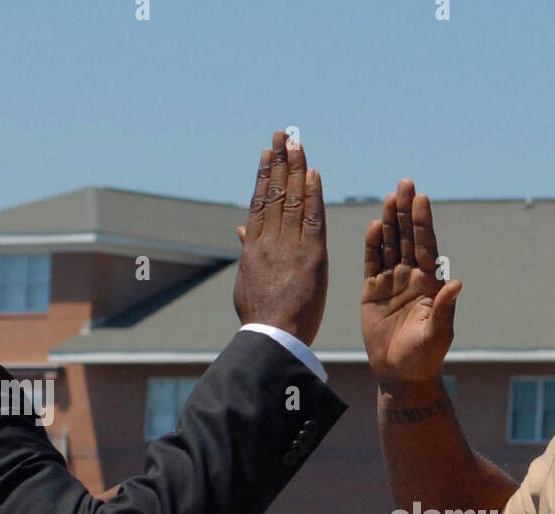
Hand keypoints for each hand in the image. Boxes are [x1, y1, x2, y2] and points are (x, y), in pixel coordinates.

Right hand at [233, 130, 326, 345]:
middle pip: (274, 194)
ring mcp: (288, 248)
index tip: (268, 153)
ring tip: (296, 142)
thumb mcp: (246, 283)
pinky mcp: (310, 258)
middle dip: (279, 161)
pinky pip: (311, 220)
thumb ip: (247, 252)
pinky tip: (313, 173)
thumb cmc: (261, 317)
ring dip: (295, 168)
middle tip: (283, 134)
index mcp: (252, 248)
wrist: (273, 338)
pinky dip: (312, 196)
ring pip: (290, 200)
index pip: (260, 203)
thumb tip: (241, 230)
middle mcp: (268, 242)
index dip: (265, 175)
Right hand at [361, 178, 461, 385]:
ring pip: (390, 245)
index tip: (421, 198)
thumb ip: (445, 309)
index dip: (423, 223)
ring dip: (390, 222)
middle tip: (405, 183)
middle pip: (408, 238)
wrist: (401, 375)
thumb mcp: (438, 334)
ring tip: (389, 198)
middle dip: (407, 212)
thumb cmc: (425, 358)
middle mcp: (411, 278)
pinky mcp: (372, 292)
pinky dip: (372, 246)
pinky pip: (372, 263)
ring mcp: (391, 283)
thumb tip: (456, 283)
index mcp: (430, 284)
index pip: (426, 246)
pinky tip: (374, 227)